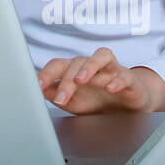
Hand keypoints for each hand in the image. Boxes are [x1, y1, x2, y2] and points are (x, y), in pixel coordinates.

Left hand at [37, 47, 164, 114]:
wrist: (127, 107)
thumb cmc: (97, 100)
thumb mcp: (73, 102)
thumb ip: (55, 95)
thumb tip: (36, 91)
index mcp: (74, 70)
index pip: (58, 64)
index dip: (46, 73)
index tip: (37, 85)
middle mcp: (91, 65)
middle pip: (76, 63)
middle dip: (67, 81)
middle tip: (61, 98)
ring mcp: (110, 69)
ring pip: (100, 57)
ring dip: (89, 67)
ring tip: (81, 80)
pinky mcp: (128, 77)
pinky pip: (123, 74)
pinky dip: (116, 80)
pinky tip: (110, 88)